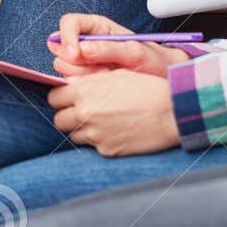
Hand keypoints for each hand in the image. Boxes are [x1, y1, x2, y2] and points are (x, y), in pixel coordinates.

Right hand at [48, 13, 189, 77]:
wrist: (162, 79)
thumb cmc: (153, 60)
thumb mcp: (135, 51)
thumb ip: (109, 48)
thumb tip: (82, 49)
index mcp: (97, 27)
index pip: (68, 23)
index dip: (67, 36)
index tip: (76, 54)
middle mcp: (86, 42)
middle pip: (60, 47)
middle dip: (77, 62)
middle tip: (104, 70)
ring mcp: (84, 62)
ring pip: (62, 67)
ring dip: (82, 76)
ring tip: (108, 78)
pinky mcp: (84, 79)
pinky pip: (70, 83)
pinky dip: (84, 88)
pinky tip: (104, 87)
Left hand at [48, 69, 178, 156]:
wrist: (172, 111)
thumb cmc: (146, 87)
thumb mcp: (115, 75)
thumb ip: (89, 81)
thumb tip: (71, 86)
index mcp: (84, 92)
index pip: (54, 98)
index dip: (62, 98)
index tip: (70, 98)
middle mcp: (85, 114)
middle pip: (59, 120)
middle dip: (68, 115)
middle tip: (83, 112)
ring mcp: (95, 135)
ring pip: (74, 136)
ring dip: (82, 130)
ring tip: (101, 122)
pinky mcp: (107, 151)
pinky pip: (94, 147)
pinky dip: (101, 140)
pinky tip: (117, 131)